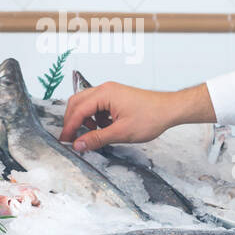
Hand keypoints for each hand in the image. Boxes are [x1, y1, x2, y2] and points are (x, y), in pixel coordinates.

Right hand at [59, 82, 214, 151]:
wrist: (169, 109)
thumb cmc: (150, 117)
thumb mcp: (121, 133)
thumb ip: (97, 138)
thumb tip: (78, 145)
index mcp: (104, 94)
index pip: (78, 110)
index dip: (69, 127)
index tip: (65, 141)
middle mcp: (105, 89)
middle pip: (77, 102)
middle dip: (73, 121)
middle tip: (73, 138)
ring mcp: (110, 91)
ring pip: (86, 104)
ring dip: (85, 119)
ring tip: (95, 133)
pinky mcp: (115, 96)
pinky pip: (97, 105)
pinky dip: (95, 117)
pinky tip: (105, 127)